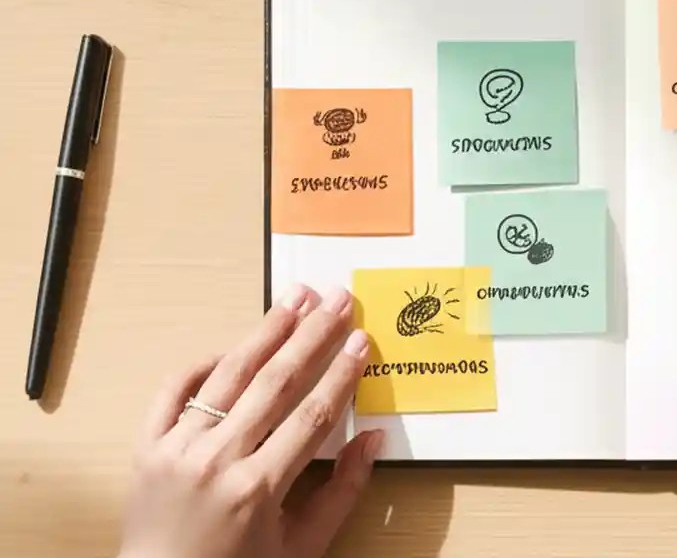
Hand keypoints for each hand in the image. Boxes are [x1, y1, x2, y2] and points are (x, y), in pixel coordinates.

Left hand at [119, 285, 382, 557]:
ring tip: (294, 299)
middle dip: (312, 335)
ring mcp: (177, 450)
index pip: (312, 416)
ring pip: (227, 376)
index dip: (341, 374)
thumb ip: (342, 492)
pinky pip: (174, 390)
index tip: (361, 340)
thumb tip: (373, 439)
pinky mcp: (147, 447)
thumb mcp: (302, 546)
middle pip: (275, 383)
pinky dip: (202, 365)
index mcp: (258, 489)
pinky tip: (232, 347)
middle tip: (337, 299)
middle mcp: (216, 462)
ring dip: (265, 332)